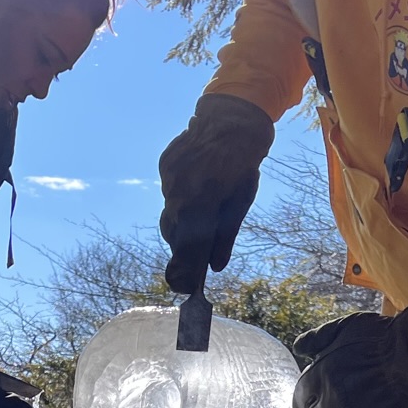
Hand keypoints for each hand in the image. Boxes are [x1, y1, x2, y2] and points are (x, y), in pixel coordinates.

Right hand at [158, 94, 275, 292]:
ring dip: (183, 218)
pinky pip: (170, 189)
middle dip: (183, 245)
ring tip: (202, 209)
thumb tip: (215, 267)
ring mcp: (168, 178)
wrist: (232, 120)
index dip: (184, 271)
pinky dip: (180, 194)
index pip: (187, 250)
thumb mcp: (240, 203)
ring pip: (170, 210)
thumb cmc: (242, 165)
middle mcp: (178, 195)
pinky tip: (196, 184)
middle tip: (195, 254)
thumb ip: (225, 236)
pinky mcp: (165, 165)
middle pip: (173, 233)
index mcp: (200, 207)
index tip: (183, 288)